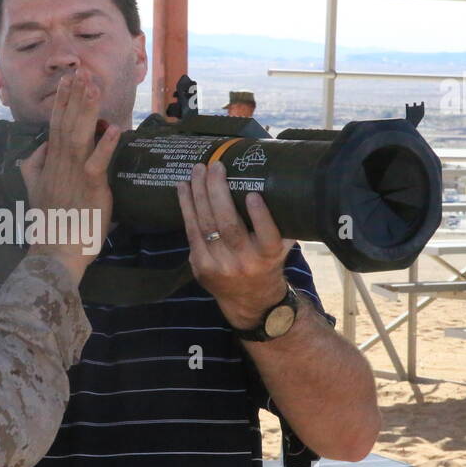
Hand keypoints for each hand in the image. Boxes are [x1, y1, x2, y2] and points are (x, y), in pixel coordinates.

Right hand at [19, 70, 120, 283]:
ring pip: (80, 135)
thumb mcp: (34, 191)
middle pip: (67, 123)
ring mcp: (74, 174)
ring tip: (93, 87)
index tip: (67, 80)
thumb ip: (33, 168)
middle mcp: (60, 163)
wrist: (54, 251)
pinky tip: (113, 128)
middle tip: (80, 70)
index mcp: (50, 163)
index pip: (56, 125)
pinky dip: (106, 145)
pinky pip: (98, 162)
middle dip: (74, 96)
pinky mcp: (90, 187)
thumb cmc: (50, 223)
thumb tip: (37, 149)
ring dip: (87, 110)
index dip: (62, 101)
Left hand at [176, 160, 294, 330]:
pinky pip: (191, 233)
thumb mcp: (282, 245)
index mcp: (269, 256)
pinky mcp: (200, 266)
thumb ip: (281, 221)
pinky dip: (186, 208)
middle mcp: (245, 262)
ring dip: (198, 195)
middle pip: (228, 226)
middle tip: (215, 166)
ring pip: (206, 226)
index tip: (253, 195)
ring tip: (197, 170)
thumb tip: (276, 178)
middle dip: (218, 193)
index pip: (267, 236)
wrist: (250, 300)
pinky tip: (184, 188)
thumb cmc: (268, 261)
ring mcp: (220, 266)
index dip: (260, 216)